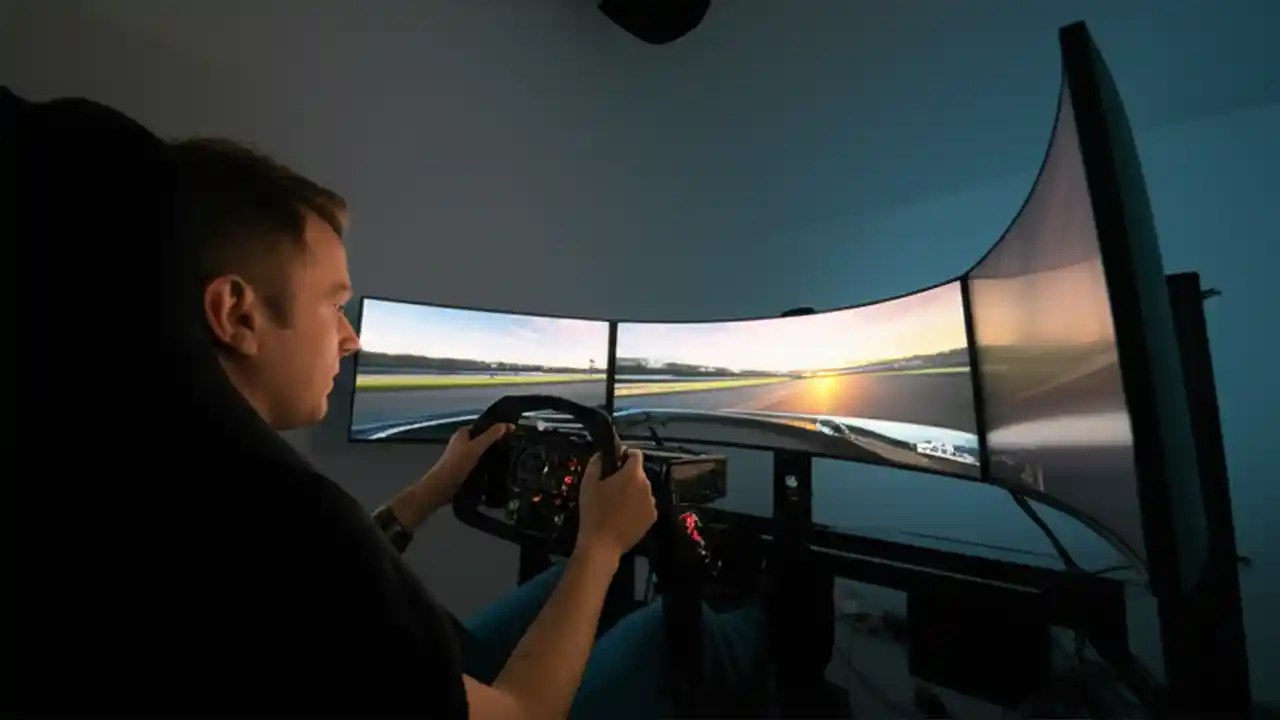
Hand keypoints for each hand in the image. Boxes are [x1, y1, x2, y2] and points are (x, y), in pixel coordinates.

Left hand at [398, 423, 512, 528]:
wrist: (442, 488)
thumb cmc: (456, 465)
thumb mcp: (475, 448)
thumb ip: (490, 436)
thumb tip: (506, 425)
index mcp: (463, 433)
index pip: (483, 426)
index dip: (496, 428)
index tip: (512, 432)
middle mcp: (462, 443)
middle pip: (483, 440)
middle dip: (496, 443)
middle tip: (514, 446)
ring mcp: (463, 456)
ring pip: (482, 453)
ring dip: (493, 455)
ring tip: (510, 458)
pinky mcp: (465, 469)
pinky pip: (480, 464)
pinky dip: (488, 466)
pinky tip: (499, 470)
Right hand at [575, 450, 656, 559]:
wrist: (602, 544)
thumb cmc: (594, 512)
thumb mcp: (588, 484)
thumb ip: (596, 463)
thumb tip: (602, 455)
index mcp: (632, 474)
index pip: (636, 454)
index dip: (625, 455)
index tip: (615, 463)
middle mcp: (646, 486)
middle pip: (638, 474)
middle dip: (627, 476)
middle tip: (610, 487)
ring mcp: (651, 503)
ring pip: (642, 490)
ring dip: (633, 492)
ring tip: (616, 504)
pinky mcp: (652, 518)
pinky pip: (645, 505)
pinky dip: (637, 507)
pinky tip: (624, 516)